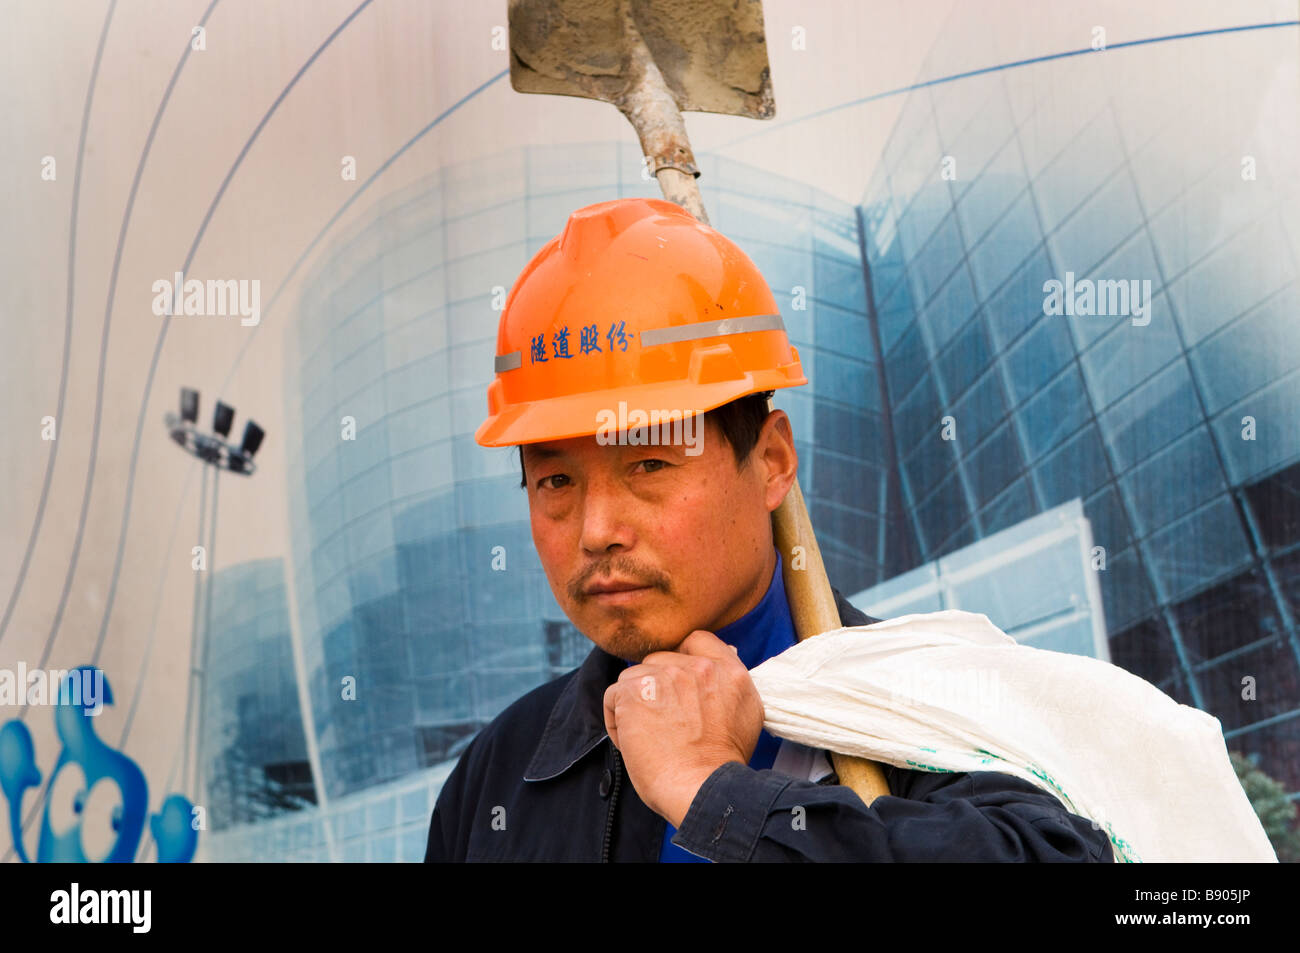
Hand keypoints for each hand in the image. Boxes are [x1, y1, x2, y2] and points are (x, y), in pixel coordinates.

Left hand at [602, 629, 764, 827]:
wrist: (701, 788)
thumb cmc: (720, 764)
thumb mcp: (745, 714)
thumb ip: (730, 683)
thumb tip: (725, 659)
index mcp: (728, 670)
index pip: (697, 641)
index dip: (682, 659)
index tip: (679, 685)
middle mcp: (698, 666)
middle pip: (661, 660)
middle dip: (658, 687)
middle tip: (665, 722)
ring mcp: (666, 675)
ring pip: (636, 676)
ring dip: (636, 703)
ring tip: (648, 736)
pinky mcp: (635, 690)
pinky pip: (614, 695)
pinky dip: (618, 719)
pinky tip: (633, 741)